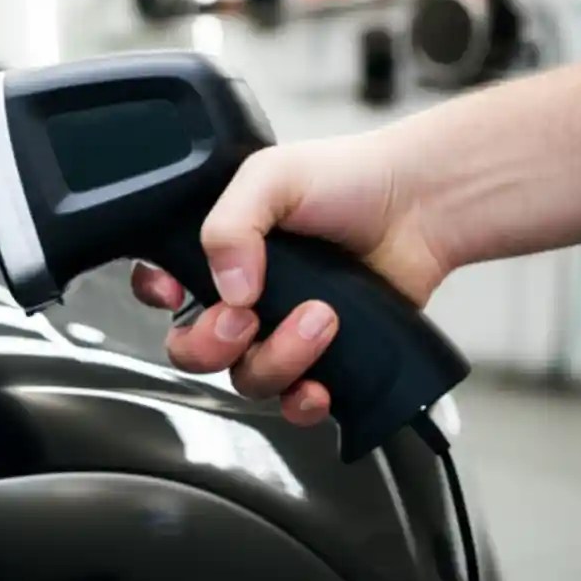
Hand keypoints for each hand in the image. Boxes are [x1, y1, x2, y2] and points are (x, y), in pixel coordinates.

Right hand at [131, 132, 450, 425]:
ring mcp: (280, 331)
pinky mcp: (323, 360)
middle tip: (246, 317)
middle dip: (212, 342)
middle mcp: (240, 296)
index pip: (159, 285)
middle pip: (192, 349)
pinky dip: (302, 403)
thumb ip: (230, 222)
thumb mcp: (272, 176)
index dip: (158, 295)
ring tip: (322, 317)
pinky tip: (319, 385)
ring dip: (280, 357)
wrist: (421, 205)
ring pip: (246, 377)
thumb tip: (228, 286)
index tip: (176, 291)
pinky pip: (292, 403)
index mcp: (217, 250)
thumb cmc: (349, 178)